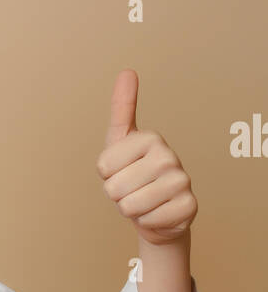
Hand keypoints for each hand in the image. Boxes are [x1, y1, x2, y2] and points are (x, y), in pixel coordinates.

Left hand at [96, 69, 196, 244]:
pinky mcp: (188, 206)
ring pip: (130, 206)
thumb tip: (128, 71)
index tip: (121, 170)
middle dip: (117, 195)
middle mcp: (169, 156)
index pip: (104, 167)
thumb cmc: (133, 173)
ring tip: (143, 200)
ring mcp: (182, 181)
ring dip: (131, 209)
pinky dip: (147, 221)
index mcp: (150, 138)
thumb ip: (122, 107)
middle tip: (133, 189)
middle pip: (115, 188)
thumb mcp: (120, 141)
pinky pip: (147, 220)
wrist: (156, 209)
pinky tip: (157, 211)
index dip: (106, 175)